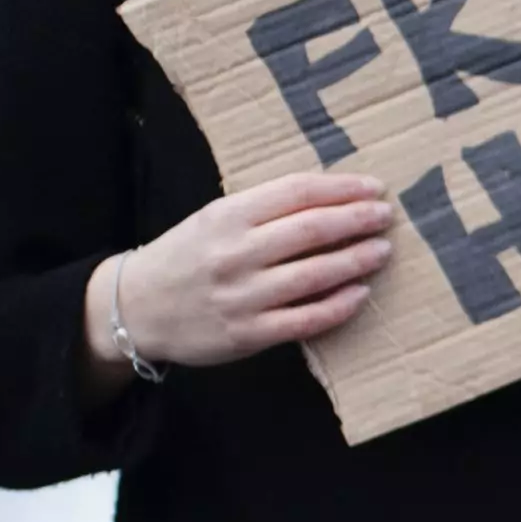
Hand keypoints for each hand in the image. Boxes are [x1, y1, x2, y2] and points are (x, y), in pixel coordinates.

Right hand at [85, 173, 392, 381]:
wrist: (134, 307)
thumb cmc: (185, 257)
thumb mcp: (213, 219)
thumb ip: (263, 210)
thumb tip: (330, 199)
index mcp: (226, 216)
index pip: (296, 193)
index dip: (342, 189)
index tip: (374, 188)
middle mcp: (235, 253)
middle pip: (312, 230)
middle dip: (357, 220)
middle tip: (385, 216)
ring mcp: (243, 295)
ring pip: (315, 274)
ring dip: (356, 260)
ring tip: (382, 251)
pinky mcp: (249, 333)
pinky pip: (306, 319)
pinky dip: (339, 305)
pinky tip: (361, 293)